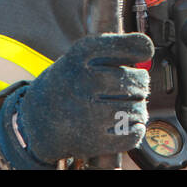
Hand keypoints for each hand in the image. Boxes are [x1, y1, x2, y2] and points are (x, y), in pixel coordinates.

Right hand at [0, 32, 151, 167]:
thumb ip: (116, 46)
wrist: (38, 117)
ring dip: (139, 109)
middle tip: (134, 86)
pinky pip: (130, 135)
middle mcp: (82, 82)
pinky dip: (136, 130)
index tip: (145, 53)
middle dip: (141, 84)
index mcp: (81, 55)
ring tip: (130, 106)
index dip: (141, 49)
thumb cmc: (70, 80)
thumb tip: (147, 49)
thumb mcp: (83, 54)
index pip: (126, 46)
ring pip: (136, 110)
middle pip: (137, 82)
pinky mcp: (91, 140)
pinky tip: (131, 124)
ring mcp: (86, 113)